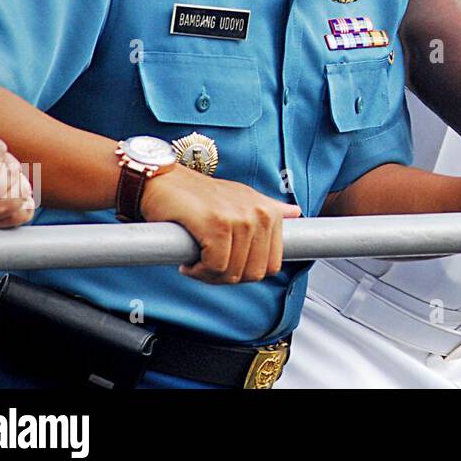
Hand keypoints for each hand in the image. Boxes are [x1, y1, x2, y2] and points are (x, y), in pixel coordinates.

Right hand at [140, 167, 300, 283]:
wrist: (165, 182)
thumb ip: (269, 209)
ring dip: (210, 275)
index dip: (247, 273)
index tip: (227, 265)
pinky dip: (198, 271)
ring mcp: (240, 218)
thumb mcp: (241, 198)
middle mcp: (259, 214)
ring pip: (234, 273)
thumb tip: (295, 213)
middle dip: (229, 277)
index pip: (272, 265)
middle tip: (207, 265)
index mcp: (269, 212)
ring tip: (196, 259)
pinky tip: (188, 260)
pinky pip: (216, 267)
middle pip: (254, 273)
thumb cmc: (200, 195)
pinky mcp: (217, 224)